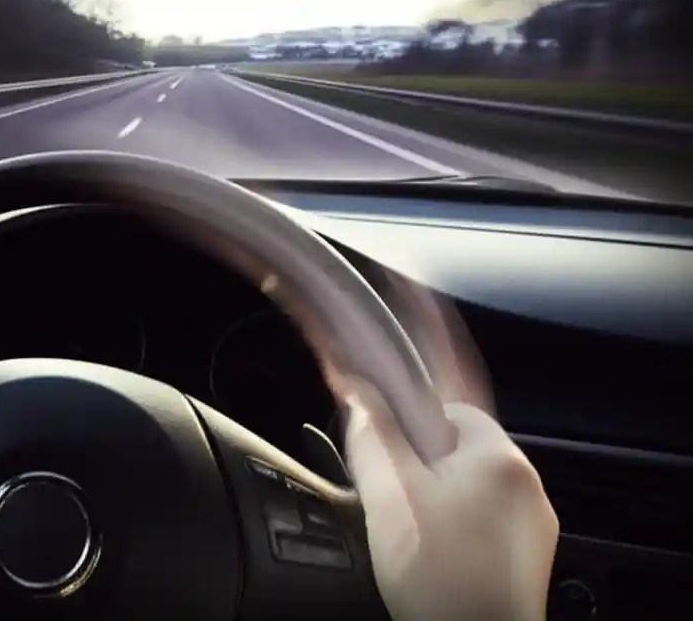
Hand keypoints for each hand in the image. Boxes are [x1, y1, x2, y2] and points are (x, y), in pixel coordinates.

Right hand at [343, 289, 557, 620]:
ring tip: (398, 518)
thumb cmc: (438, 581)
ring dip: (430, 479)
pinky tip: (423, 537)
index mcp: (492, 452)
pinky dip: (448, 509)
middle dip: (414, 441)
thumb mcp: (390, 497)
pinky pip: (477, 505)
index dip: (412, 362)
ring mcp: (527, 515)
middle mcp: (521, 476)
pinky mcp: (521, 547)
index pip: (446, 387)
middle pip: (451, 432)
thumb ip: (371, 433)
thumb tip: (354, 385)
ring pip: (463, 473)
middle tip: (379, 471)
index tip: (403, 301)